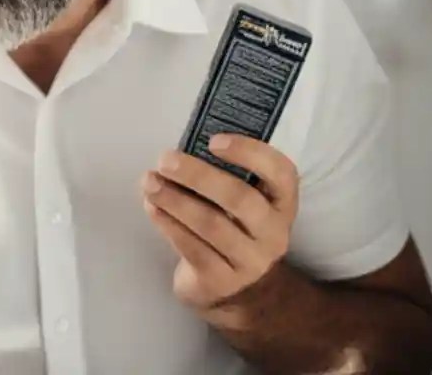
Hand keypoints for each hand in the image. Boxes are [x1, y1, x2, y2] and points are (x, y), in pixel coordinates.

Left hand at [141, 135, 299, 313]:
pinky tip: (151, 207)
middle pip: (240, 199)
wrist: (237, 291)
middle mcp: (273, 234)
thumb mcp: (240, 203)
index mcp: (282, 204)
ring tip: (150, 183)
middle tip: (166, 160)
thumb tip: (184, 149)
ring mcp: (250, 261)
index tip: (214, 140)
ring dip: (175, 199)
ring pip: (211, 225)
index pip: (280, 173)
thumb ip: (224, 176)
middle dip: (199, 175)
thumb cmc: (232, 228)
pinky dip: (168, 224)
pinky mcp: (221, 280)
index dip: (250, 153)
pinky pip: (192, 247)